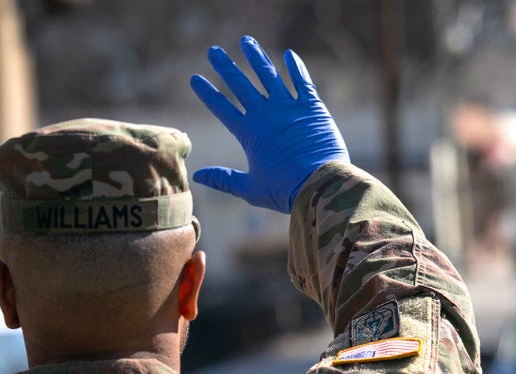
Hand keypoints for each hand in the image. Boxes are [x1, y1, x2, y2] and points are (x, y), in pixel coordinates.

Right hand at [190, 35, 348, 212]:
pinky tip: (289, 55)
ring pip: (269, 75)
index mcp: (249, 132)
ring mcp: (289, 108)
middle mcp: (266, 114)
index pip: (222, 107)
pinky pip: (303, 82)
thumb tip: (198, 176)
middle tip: (214, 51)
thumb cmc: (285, 190)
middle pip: (241, 84)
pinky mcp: (312, 108)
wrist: (320, 185)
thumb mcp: (250, 189)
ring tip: (246, 41)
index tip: (195, 78)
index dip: (207, 92)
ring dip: (256, 57)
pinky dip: (296, 67)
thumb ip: (223, 179)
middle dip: (225, 66)